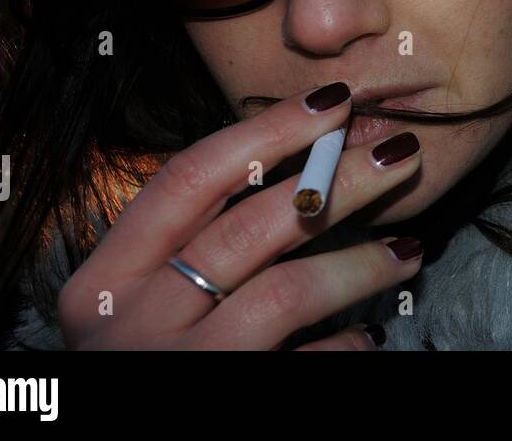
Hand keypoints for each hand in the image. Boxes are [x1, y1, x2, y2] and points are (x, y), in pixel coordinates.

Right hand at [57, 81, 422, 348]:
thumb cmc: (142, 366)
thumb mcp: (136, 304)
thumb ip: (188, 244)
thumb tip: (295, 163)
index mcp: (102, 282)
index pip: (189, 179)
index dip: (265, 132)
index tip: (333, 102)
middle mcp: (128, 326)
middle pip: (250, 228)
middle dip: (337, 182)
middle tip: (400, 154)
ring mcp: (179, 373)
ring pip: (285, 294)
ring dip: (360, 264)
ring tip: (409, 247)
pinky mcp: (231, 409)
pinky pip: (305, 370)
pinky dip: (345, 349)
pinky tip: (370, 339)